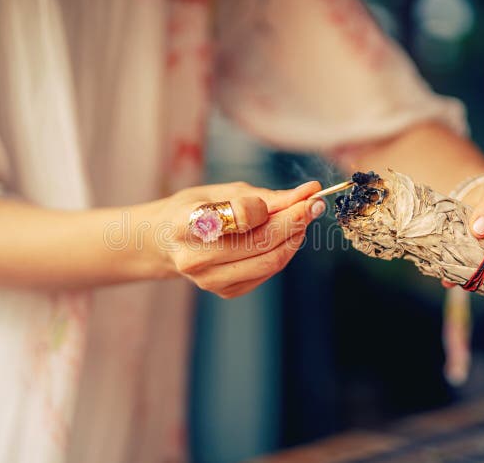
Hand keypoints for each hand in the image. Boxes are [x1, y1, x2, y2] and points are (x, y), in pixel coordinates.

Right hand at [159, 180, 323, 298]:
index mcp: (186, 224)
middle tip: (315, 203)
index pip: (236, 217)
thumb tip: (310, 191)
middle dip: (296, 220)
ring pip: (270, 260)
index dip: (273, 205)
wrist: (168, 242)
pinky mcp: (225, 292)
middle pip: (260, 241)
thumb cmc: (197, 208)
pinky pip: (268, 271)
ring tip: (303, 217)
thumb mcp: (223, 192)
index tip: (302, 194)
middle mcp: (195, 257)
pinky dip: (284, 251)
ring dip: (295, 237)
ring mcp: (209, 280)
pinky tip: (286, 236)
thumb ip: (267, 195)